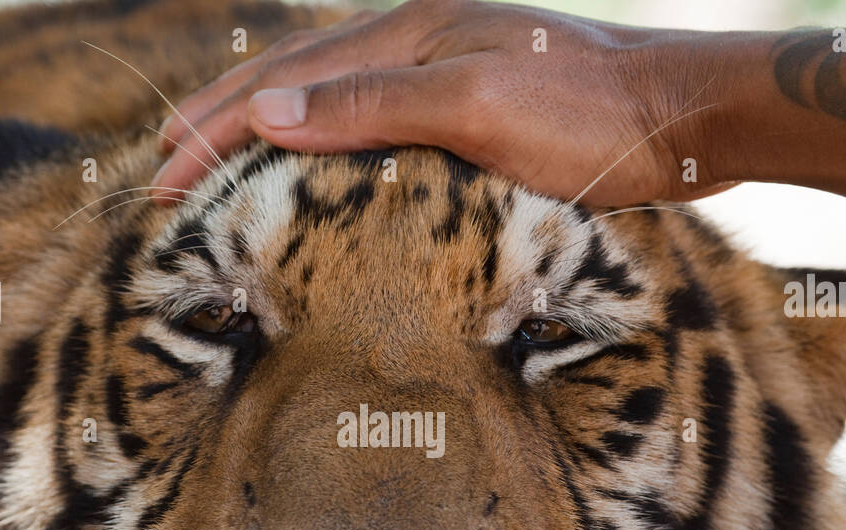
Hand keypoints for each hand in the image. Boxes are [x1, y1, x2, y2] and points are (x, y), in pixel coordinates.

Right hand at [151, 0, 740, 207]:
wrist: (684, 118)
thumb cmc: (592, 117)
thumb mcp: (478, 106)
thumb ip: (374, 103)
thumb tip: (271, 111)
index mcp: (408, 33)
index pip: (283, 83)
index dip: (217, 131)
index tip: (164, 180)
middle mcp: (416, 41)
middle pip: (292, 76)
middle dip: (220, 121)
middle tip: (161, 165)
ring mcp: (441, 68)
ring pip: (325, 91)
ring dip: (262, 124)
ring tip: (213, 155)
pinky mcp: (468, 101)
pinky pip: (367, 115)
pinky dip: (318, 136)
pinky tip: (311, 158)